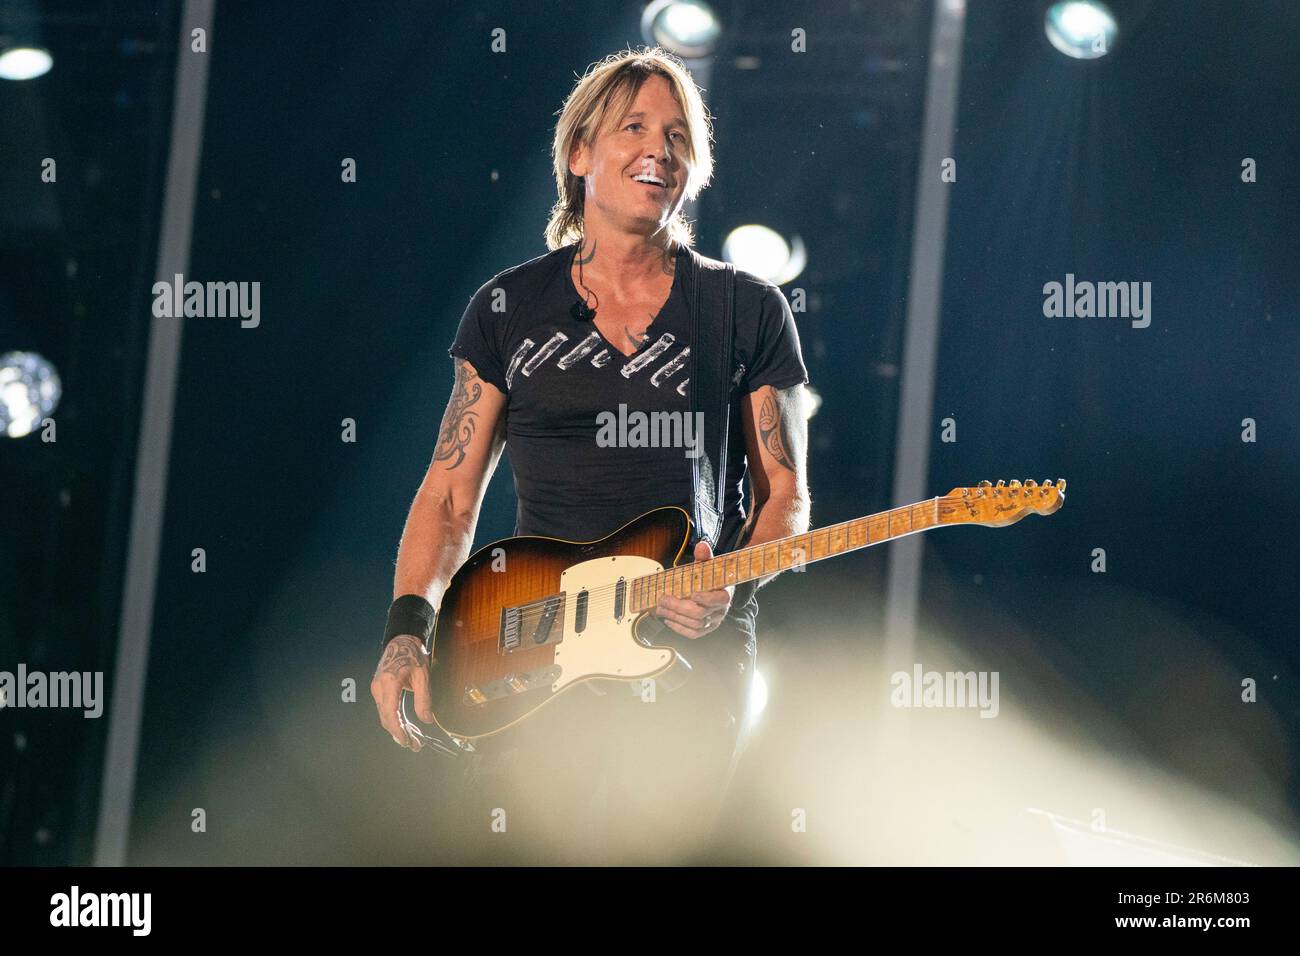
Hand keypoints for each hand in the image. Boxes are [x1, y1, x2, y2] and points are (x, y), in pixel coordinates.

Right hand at [370, 635, 434, 751]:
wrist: (401, 640)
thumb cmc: (412, 654)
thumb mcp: (423, 676)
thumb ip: (424, 699)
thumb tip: (426, 720)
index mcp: (389, 682)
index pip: (390, 712)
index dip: (397, 730)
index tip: (406, 741)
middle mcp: (379, 687)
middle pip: (386, 718)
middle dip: (399, 733)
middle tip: (414, 745)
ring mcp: (377, 689)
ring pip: (385, 715)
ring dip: (397, 729)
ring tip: (413, 739)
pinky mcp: (379, 690)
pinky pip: (386, 709)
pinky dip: (395, 720)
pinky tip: (406, 728)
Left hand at [654, 540, 733, 638]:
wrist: (715, 589)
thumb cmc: (711, 577)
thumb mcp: (708, 565)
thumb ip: (705, 556)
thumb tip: (702, 546)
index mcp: (725, 594)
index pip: (719, 599)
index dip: (706, 598)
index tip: (692, 593)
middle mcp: (721, 610)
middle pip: (700, 613)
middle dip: (679, 607)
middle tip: (663, 599)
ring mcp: (713, 621)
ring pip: (695, 625)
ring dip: (675, 617)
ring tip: (661, 609)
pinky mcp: (706, 629)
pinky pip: (694, 634)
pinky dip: (679, 629)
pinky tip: (668, 620)